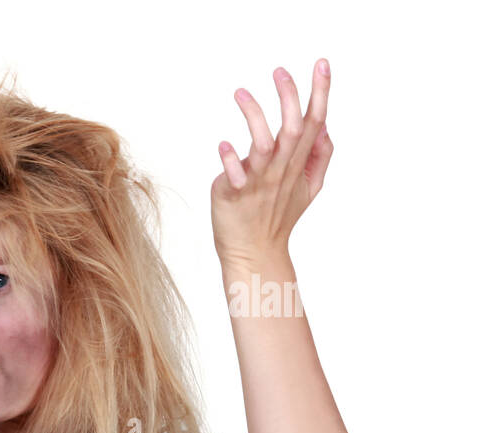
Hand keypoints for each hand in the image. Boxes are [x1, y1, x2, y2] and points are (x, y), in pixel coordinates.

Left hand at [210, 58, 332, 265]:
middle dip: (289, 98)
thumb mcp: (310, 186)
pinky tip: (224, 145)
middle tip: (279, 72)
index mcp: (299, 163)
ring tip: (240, 93)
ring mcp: (258, 182)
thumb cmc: (278, 215)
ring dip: (254, 118)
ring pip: (262, 146)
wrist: (255, 251)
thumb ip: (321, 154)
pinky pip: (233, 176)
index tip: (321, 64)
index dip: (320, 93)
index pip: (315, 122)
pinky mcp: (233, 195)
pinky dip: (230, 161)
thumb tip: (324, 123)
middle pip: (291, 129)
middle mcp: (281, 170)